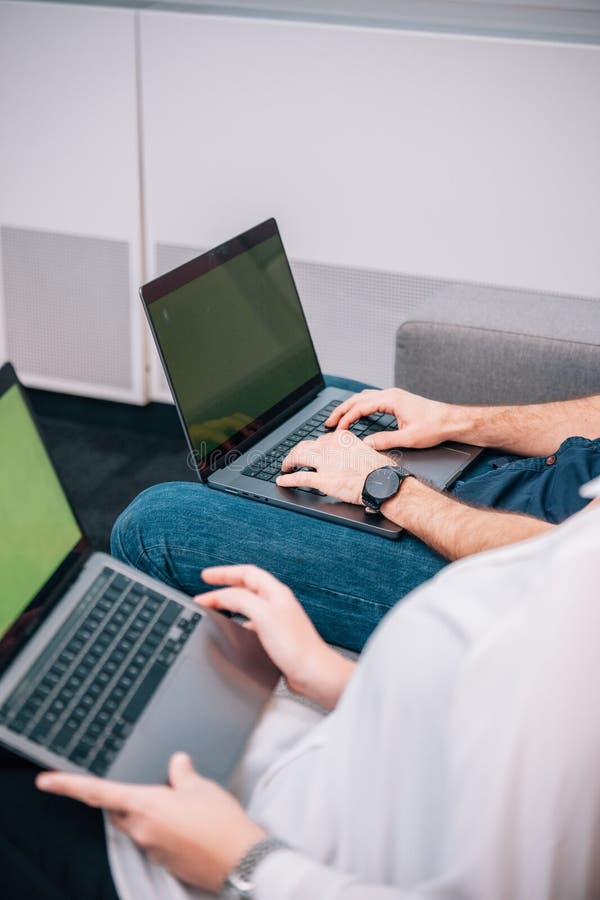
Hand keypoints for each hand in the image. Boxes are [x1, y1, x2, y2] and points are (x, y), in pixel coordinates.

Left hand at [36, 752, 265, 892]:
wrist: (241, 860)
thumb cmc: (222, 823)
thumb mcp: (202, 787)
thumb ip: (182, 774)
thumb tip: (176, 763)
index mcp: (145, 806)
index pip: (97, 793)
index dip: (68, 785)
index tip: (46, 781)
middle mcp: (142, 829)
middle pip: (119, 809)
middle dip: (128, 795)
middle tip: (154, 783)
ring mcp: (152, 848)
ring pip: (138, 823)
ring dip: (151, 810)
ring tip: (184, 802)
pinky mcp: (163, 861)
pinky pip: (154, 837)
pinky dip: (164, 826)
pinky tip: (188, 821)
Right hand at [199, 565, 354, 708]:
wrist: (313, 674)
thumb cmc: (295, 646)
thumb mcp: (263, 616)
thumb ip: (241, 600)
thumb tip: (222, 596)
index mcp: (276, 592)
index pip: (246, 573)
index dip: (224, 573)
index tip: (206, 577)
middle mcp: (277, 603)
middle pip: (245, 587)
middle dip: (224, 585)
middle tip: (205, 588)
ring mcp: (276, 620)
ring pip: (246, 605)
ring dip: (229, 604)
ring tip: (214, 608)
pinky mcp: (274, 637)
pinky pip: (250, 623)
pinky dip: (236, 622)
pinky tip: (231, 631)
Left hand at [276, 429, 391, 502]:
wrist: (383, 483)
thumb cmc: (382, 470)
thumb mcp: (369, 451)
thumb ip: (357, 449)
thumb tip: (356, 454)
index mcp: (342, 438)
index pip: (321, 439)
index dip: (314, 447)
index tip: (312, 450)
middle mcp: (330, 447)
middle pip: (306, 446)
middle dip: (297, 452)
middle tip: (294, 458)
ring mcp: (324, 462)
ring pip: (298, 457)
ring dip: (289, 462)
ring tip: (285, 467)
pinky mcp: (321, 479)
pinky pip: (298, 478)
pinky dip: (287, 479)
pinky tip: (282, 481)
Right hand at [325, 387, 453, 450]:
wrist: (451, 420)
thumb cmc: (434, 426)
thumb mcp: (408, 438)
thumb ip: (385, 441)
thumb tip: (366, 444)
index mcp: (391, 400)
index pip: (360, 407)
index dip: (346, 419)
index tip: (337, 430)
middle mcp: (390, 394)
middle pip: (358, 398)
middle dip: (341, 410)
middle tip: (328, 422)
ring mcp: (394, 396)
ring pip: (364, 397)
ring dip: (350, 407)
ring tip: (338, 418)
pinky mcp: (397, 400)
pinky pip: (372, 399)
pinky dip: (360, 406)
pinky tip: (358, 414)